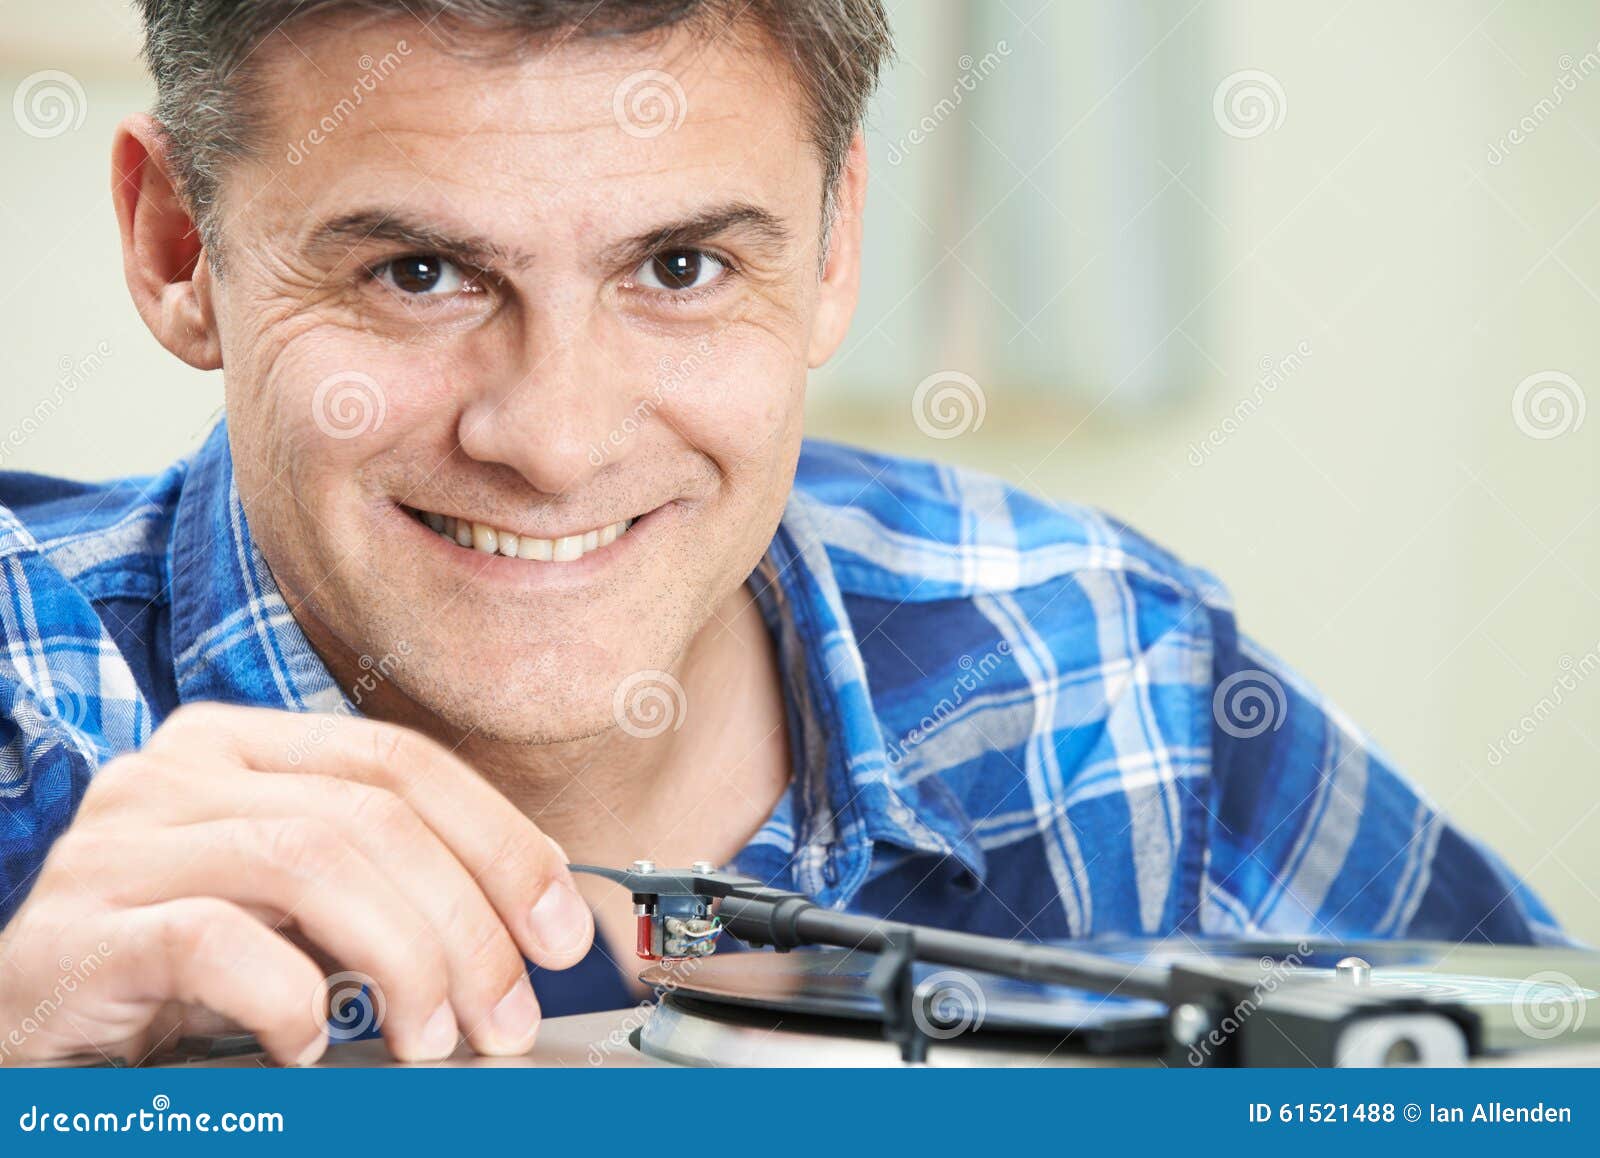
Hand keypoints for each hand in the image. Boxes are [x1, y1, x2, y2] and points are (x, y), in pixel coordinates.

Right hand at [0, 703, 593, 1065]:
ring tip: (432, 1038)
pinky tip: (308, 1045)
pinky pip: (213, 941)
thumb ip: (386, 887)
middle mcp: (178, 773)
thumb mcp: (291, 905)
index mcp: (243, 745)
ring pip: (308, 859)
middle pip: (370, 812)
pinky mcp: (77, 932)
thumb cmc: (170, 961)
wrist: (25, 1016)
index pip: (402, 761)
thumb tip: (531, 924)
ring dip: (401, 956)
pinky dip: (288, 998)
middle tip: (508, 1011)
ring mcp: (121, 844)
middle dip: (468, 918)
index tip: (562, 926)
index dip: (500, 840)